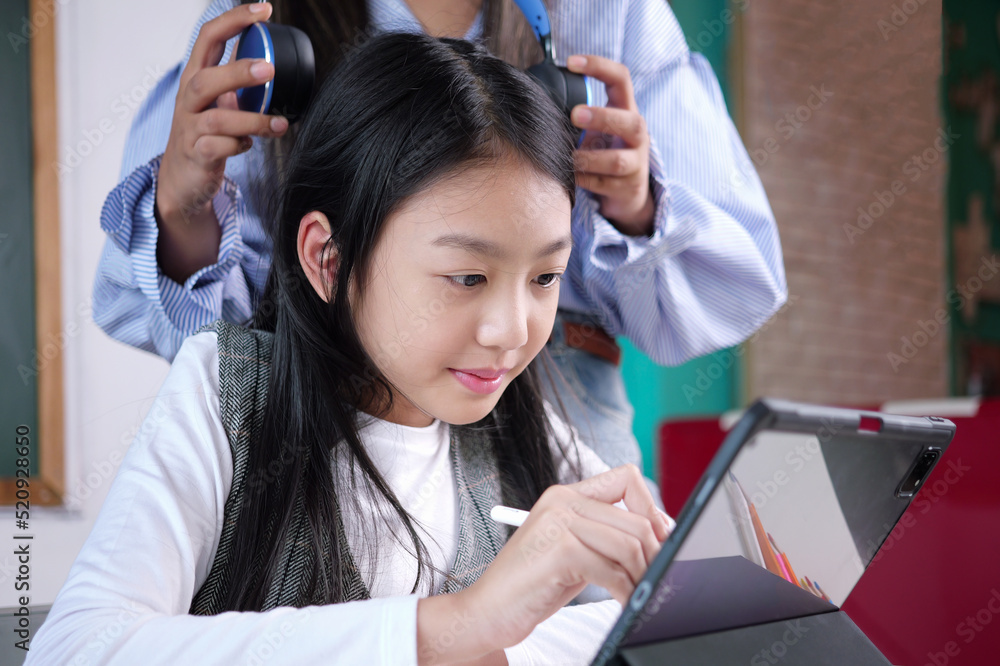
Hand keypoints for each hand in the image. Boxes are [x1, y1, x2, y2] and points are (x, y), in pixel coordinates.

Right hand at [155, 2, 288, 280]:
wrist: (183, 179)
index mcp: (197, 78)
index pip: (210, 38)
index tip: (264, 10)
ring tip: (281, 124)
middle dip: (238, 71)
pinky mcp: (196, 154)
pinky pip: (219, 147)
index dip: (235, 20)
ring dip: (253, 120)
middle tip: (270, 69)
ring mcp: (189, 128)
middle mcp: (189, 99)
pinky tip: (249, 145)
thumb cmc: (207, 134)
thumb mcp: (222, 102)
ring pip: (217, 118)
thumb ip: (242, 85)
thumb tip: (274, 65)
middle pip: (206, 78)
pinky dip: (239, 146)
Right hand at [416, 464, 671, 663]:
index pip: (627, 477)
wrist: (487, 609)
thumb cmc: (533, 584)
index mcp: (566, 495)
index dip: (651, 507)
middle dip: (654, 553)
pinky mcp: (560, 550)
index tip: (661, 537)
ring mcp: (559, 522)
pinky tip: (623, 602)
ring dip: (642, 576)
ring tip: (639, 595)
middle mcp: (562, 501)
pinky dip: (625, 591)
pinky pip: (612, 570)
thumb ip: (606, 536)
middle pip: (635, 519)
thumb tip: (661, 532)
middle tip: (658, 578)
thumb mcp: (574, 550)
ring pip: (628, 545)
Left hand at [567, 55, 654, 236]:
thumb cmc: (603, 152)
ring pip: (617, 160)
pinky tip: (569, 177)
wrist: (627, 194)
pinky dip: (583, 180)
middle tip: (575, 115)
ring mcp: (637, 164)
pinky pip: (603, 184)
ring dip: (588, 158)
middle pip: (631, 122)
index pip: (621, 79)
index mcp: (626, 111)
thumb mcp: (596, 129)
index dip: (599, 66)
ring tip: (569, 157)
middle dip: (602, 118)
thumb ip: (578, 113)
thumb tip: (536, 95)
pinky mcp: (629, 188)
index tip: (571, 62)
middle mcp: (637, 135)